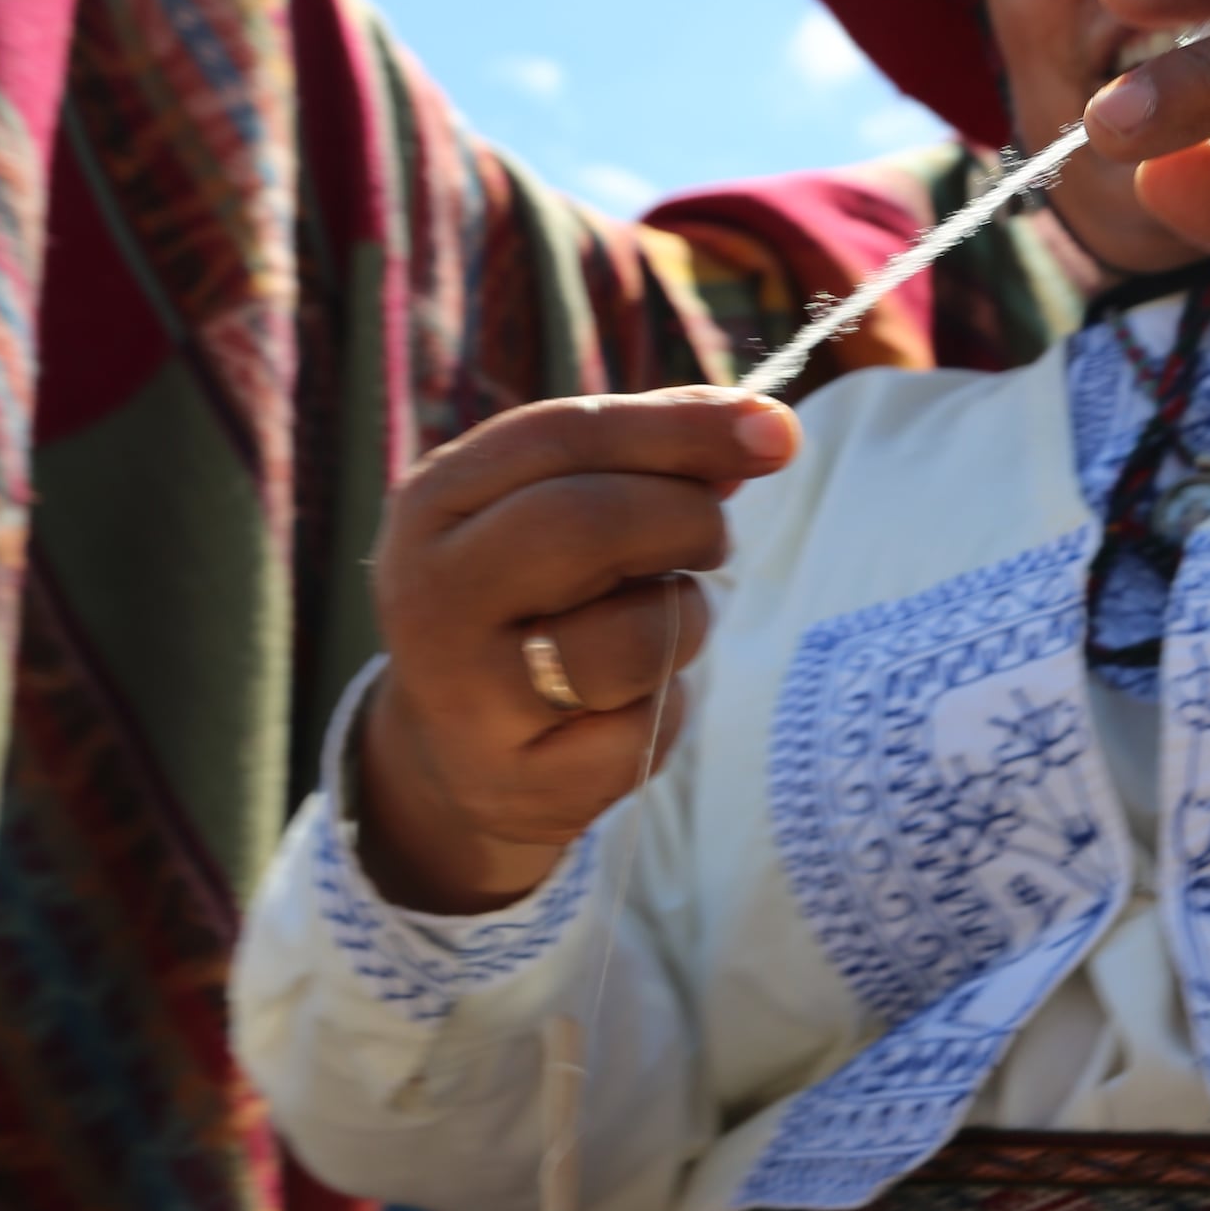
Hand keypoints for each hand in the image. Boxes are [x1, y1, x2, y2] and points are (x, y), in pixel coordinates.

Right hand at [359, 389, 799, 911]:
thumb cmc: (534, 600)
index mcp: (436, 503)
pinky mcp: (521, 783)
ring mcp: (468, 698)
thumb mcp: (558, 511)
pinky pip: (646, 728)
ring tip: (651, 628)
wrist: (452, 755)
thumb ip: (648, 459)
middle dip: (687, 521)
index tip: (777, 430)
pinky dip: (664, 709)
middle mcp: (432, 595)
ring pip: (635, 636)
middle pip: (589, 524)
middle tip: (709, 540)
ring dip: (682, 623)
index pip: (563, 437)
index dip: (680, 427)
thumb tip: (765, 430)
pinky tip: (619, 709)